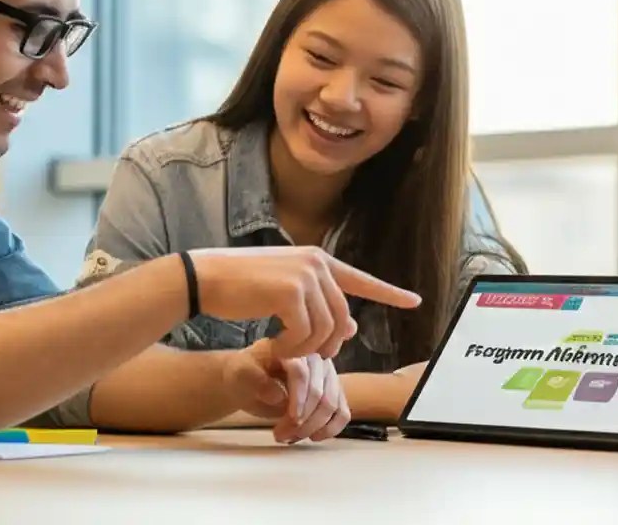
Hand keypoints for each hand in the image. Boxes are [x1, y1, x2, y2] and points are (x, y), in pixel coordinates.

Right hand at [189, 246, 420, 358]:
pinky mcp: (291, 292)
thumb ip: (317, 305)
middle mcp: (316, 263)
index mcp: (317, 260)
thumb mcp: (285, 295)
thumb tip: (352, 326)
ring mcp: (305, 275)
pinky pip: (305, 335)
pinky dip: (291, 350)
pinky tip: (274, 347)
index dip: (389, 293)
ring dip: (305, 350)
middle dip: (328, 346)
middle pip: (342, 318)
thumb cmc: (240, 287)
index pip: (362, 279)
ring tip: (283, 350)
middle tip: (303, 356)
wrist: (203, 278)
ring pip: (326, 330)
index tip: (415, 301)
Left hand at [220, 339, 349, 443]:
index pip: (302, 373)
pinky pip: (342, 412)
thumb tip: (278, 396)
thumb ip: (256, 381)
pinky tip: (314, 437)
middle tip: (281, 435)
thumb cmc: (247, 373)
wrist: (251, 379)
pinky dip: (331, 428)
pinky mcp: (333, 392)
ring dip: (314, 427)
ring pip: (332, 405)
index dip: (298, 399)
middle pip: (320, 392)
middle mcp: (316, 358)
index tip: (290, 420)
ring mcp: (327, 375)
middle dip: (303, 420)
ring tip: (291, 438)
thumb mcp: (242, 374)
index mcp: (293, 349)